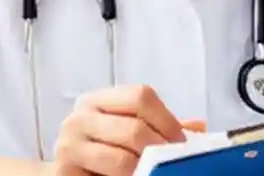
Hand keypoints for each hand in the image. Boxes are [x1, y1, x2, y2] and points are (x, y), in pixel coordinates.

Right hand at [51, 85, 186, 175]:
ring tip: (156, 174)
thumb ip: (159, 128)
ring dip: (146, 171)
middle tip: (175, 164)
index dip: (167, 119)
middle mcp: (79, 118)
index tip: (183, 142)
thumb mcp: (126, 132)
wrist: (63, 175)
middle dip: (161, 150)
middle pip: (133, 128)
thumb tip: (200, 129)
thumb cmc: (100, 152)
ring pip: (121, 160)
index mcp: (96, 100)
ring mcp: (68, 147)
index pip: (140, 95)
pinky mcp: (63, 173)